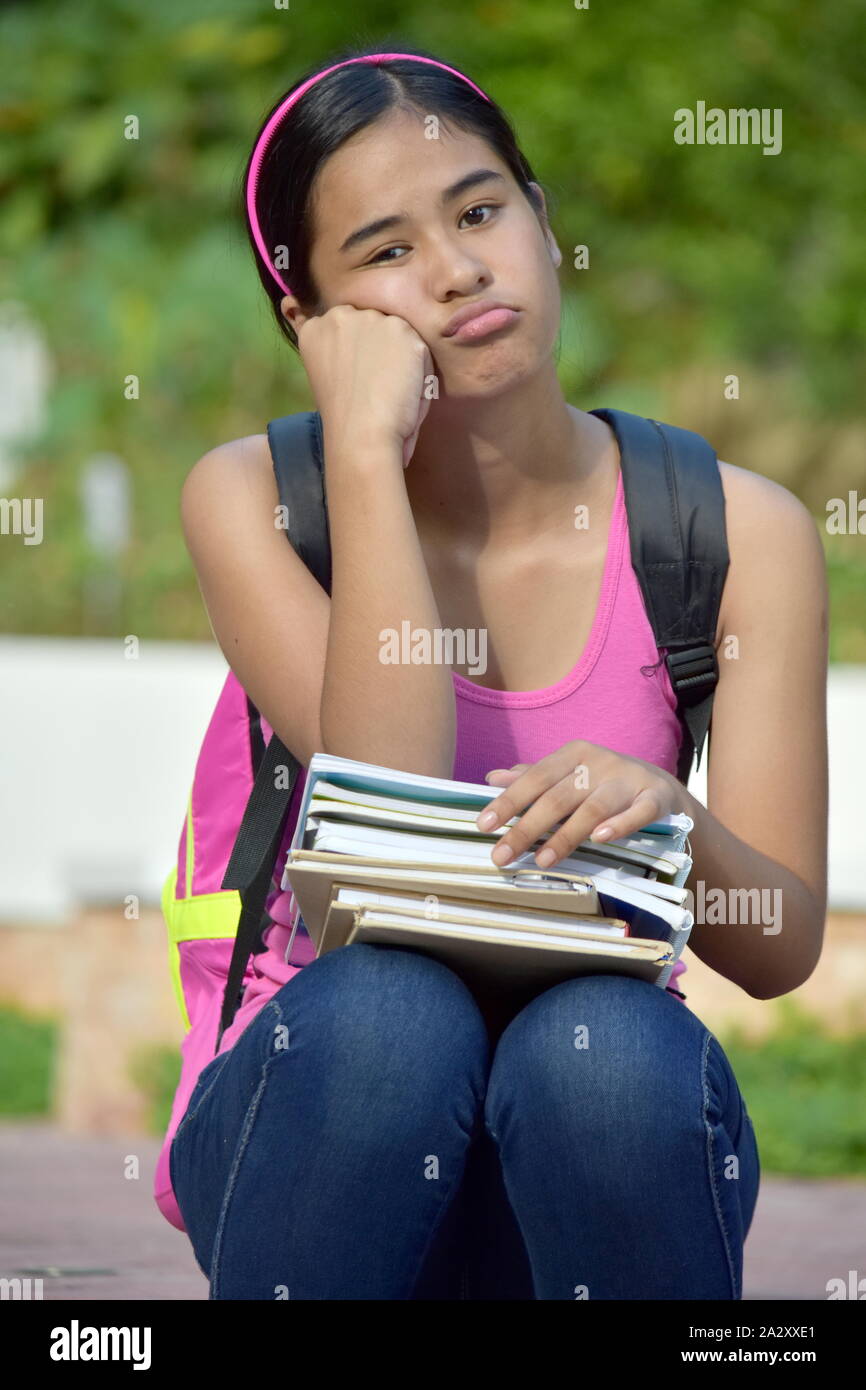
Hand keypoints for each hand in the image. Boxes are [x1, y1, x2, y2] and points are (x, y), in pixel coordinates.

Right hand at [297, 304, 434, 468]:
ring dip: (401, 360)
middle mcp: (340, 315)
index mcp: (315, 329)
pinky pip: (420, 352)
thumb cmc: (344, 418)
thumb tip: (353, 343)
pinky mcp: (403, 330)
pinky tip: (407, 395)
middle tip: (379, 387)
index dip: (358, 353)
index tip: (360, 377)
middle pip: (372, 324)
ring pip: (398, 337)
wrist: (361, 433)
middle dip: (379, 349)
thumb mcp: (328, 375)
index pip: (344, 328)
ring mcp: (372, 319)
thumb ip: (339, 352)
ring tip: (393, 393)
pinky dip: (421, 375)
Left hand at [475, 740, 683, 868]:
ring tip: (542, 861)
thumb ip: (532, 778)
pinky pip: (639, 812)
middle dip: (526, 828)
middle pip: (558, 797)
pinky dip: (620, 824)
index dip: (508, 801)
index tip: (483, 825)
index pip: (535, 778)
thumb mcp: (569, 775)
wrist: (660, 788)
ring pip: (593, 808)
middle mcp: (599, 763)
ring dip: (566, 835)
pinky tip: (600, 839)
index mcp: (573, 754)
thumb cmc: (603, 784)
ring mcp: (628, 780)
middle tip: (502, 856)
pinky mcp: (655, 798)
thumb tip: (491, 778)